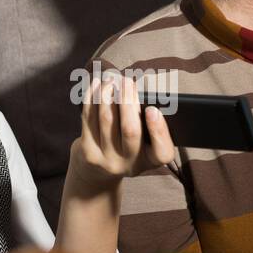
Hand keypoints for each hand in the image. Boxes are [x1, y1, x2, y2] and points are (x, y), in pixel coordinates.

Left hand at [70, 76, 175, 192]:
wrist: (99, 172)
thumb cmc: (129, 146)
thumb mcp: (145, 142)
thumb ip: (148, 122)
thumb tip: (136, 92)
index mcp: (152, 160)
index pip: (163, 151)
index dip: (159, 130)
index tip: (153, 109)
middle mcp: (131, 164)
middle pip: (130, 130)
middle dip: (128, 101)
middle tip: (126, 81)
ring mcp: (108, 160)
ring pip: (107, 120)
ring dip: (108, 95)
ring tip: (110, 80)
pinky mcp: (89, 153)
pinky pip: (89, 120)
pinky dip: (92, 98)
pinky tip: (97, 85)